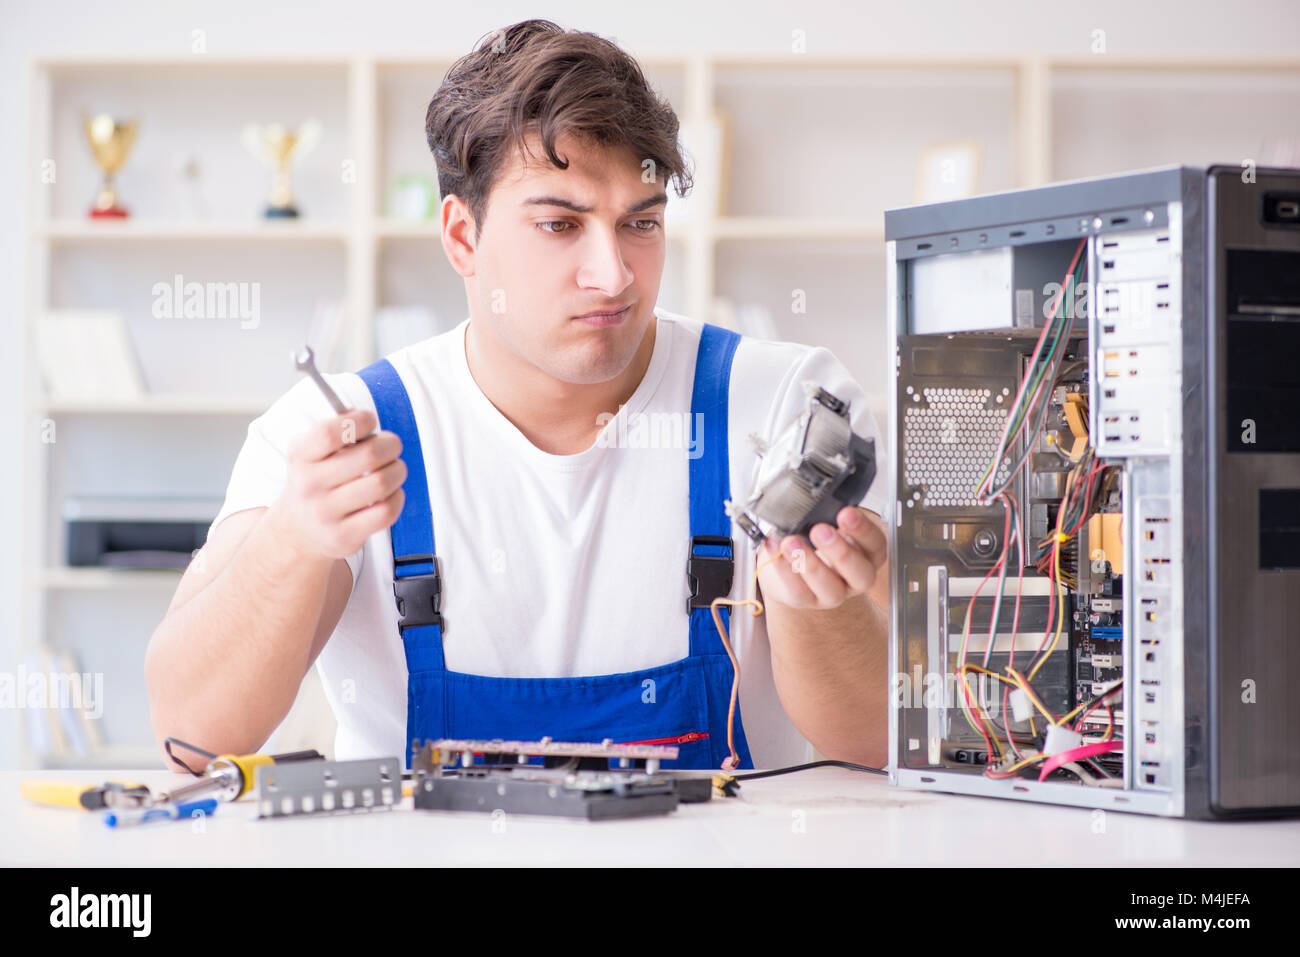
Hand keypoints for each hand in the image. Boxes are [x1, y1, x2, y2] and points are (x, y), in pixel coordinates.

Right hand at [269, 409, 406, 559]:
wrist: (297, 533)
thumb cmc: (314, 484)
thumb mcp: (309, 453)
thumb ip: (334, 430)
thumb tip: (359, 414)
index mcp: (301, 457)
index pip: (331, 432)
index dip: (359, 421)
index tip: (370, 421)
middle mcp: (310, 485)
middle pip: (368, 455)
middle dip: (390, 444)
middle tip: (392, 446)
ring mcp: (326, 513)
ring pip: (381, 483)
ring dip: (397, 470)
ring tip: (394, 468)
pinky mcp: (344, 536)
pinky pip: (386, 511)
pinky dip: (397, 497)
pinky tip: (391, 493)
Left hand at [756, 506, 885, 610]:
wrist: (791, 564)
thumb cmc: (813, 540)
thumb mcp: (825, 521)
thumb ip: (824, 514)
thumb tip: (809, 500)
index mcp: (867, 553)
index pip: (876, 544)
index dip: (863, 530)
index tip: (846, 513)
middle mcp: (855, 577)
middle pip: (860, 573)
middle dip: (840, 551)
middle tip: (820, 531)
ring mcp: (834, 594)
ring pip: (831, 589)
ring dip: (811, 565)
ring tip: (791, 543)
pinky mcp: (808, 601)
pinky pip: (799, 592)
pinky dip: (785, 571)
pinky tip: (776, 552)